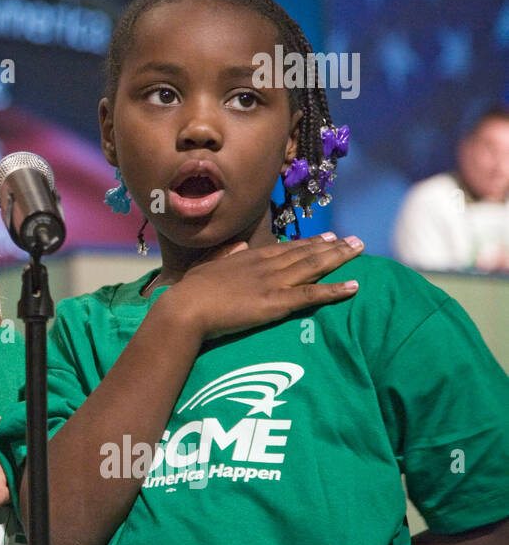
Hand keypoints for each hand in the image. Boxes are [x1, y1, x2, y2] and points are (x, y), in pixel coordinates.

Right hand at [0, 386, 8, 523]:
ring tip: (6, 469)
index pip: (3, 423)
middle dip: (8, 446)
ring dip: (12, 465)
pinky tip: (4, 488)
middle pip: (12, 444)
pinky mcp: (2, 493)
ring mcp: (1, 471)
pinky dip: (10, 487)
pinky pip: (13, 488)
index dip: (1, 428)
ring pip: (15, 466)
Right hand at [169, 233, 362, 340]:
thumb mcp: (206, 266)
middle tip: (355, 240)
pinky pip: (312, 295)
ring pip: (314, 267)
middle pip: (306, 253)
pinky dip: (334, 290)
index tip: (327, 236)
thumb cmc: (189, 292)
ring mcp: (272, 282)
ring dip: (339, 258)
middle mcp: (265, 265)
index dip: (309, 242)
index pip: (286, 248)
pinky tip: (354, 286)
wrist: (185, 308)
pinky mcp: (276, 302)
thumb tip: (238, 247)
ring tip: (360, 251)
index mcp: (249, 258)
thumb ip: (225, 256)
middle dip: (332, 245)